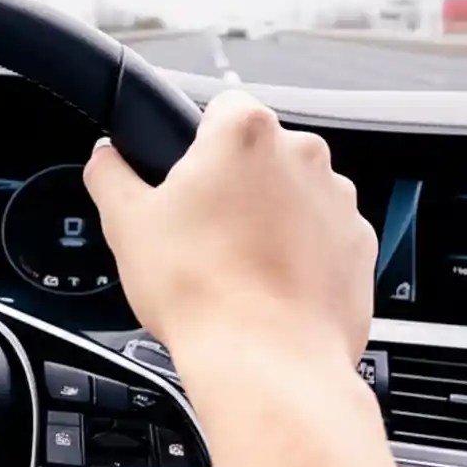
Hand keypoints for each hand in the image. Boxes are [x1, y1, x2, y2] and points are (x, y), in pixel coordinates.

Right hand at [83, 90, 376, 366]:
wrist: (266, 361)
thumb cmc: (201, 290)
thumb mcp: (126, 224)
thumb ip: (110, 174)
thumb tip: (106, 159)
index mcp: (245, 134)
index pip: (219, 105)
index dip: (193, 142)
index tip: (181, 178)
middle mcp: (304, 156)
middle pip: (257, 153)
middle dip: (231, 184)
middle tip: (197, 231)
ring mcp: (340, 203)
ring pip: (291, 195)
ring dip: (266, 218)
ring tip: (231, 267)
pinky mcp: (360, 248)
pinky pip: (321, 238)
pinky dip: (298, 255)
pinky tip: (264, 288)